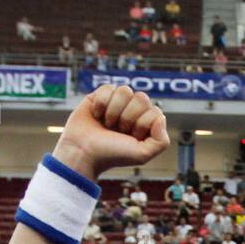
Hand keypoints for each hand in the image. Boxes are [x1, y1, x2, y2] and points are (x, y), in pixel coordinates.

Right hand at [53, 85, 168, 182]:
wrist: (83, 152)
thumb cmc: (112, 155)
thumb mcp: (142, 155)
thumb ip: (161, 141)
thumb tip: (161, 117)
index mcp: (145, 126)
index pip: (155, 111)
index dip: (142, 124)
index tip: (131, 137)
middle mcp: (132, 113)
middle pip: (142, 98)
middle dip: (128, 117)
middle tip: (118, 131)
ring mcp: (117, 103)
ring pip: (125, 90)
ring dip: (114, 111)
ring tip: (107, 124)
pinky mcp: (100, 96)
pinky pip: (108, 87)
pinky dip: (101, 103)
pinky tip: (96, 115)